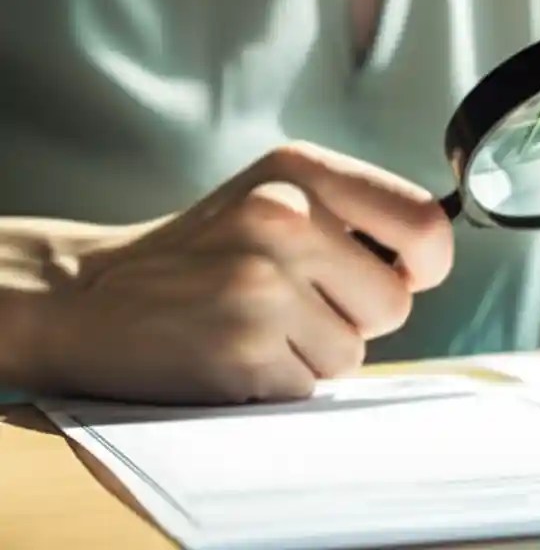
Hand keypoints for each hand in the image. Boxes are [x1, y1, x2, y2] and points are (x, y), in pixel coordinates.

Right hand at [30, 143, 452, 403]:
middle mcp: (283, 220)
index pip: (425, 224)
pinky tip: (232, 350)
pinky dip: (278, 381)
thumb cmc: (203, 252)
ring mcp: (260, 287)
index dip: (426, 263)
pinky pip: (308, 388)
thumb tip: (433, 258)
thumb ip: (354, 216)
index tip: (402, 274)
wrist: (88, 297)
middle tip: (296, 302)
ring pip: (352, 354)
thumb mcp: (275, 197)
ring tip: (255, 323)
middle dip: (356, 317)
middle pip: (395, 304)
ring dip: (313, 353)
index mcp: (301, 171)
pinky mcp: (242, 351)